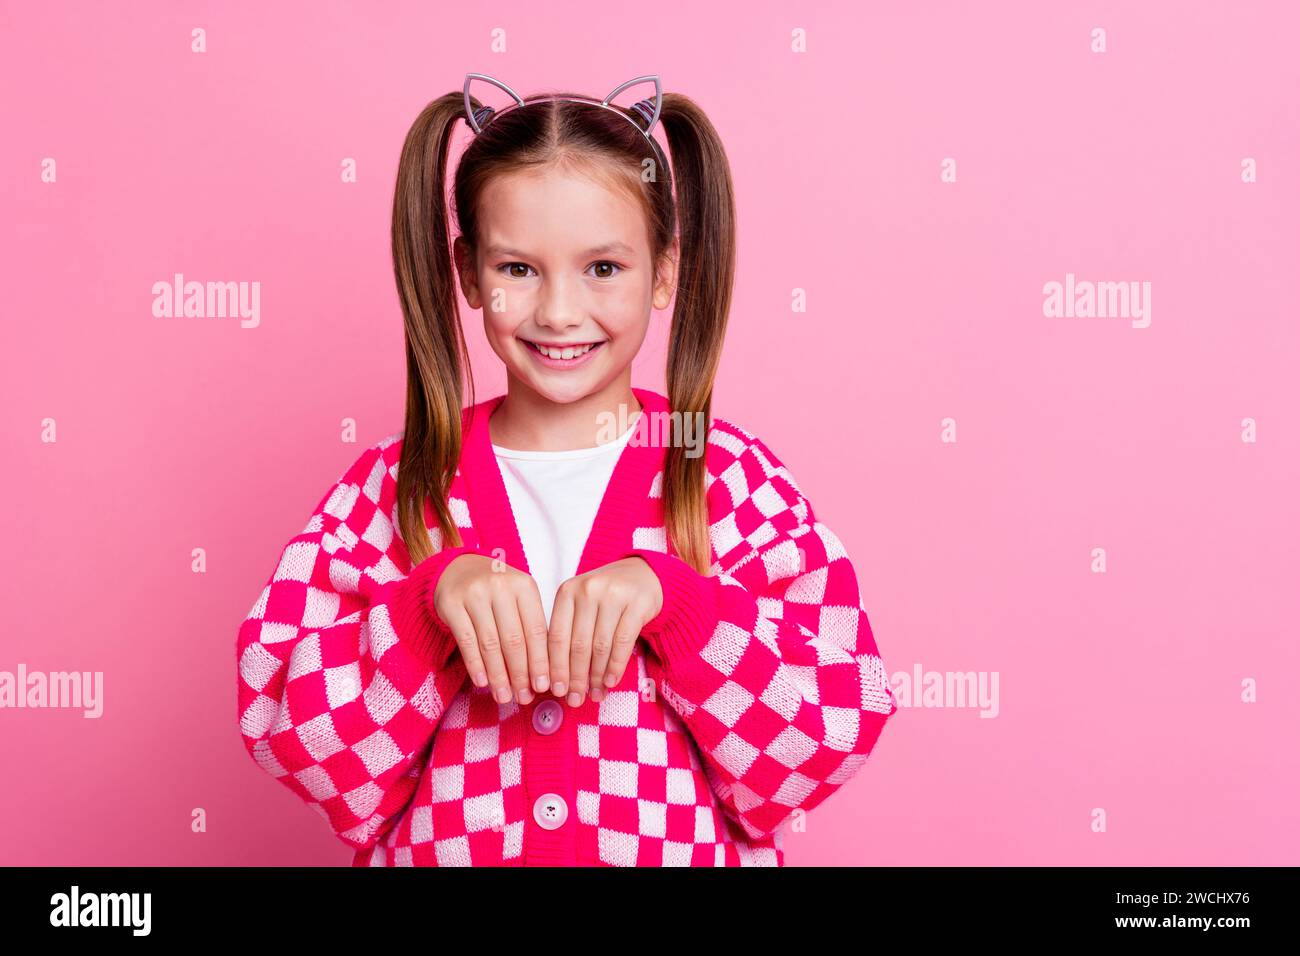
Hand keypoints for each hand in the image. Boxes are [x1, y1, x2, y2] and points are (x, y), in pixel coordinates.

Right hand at [431, 553, 550, 705]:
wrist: (458, 570)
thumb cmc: (497, 592)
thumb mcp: (519, 599)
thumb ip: (530, 629)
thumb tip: (542, 674)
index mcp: (525, 585)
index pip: (536, 630)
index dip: (541, 661)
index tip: (544, 686)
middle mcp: (500, 586)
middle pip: (514, 639)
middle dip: (520, 673)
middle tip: (524, 698)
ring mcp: (474, 593)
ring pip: (490, 643)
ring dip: (498, 675)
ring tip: (504, 697)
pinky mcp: (451, 604)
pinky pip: (466, 641)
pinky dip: (475, 665)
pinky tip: (482, 683)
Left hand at [546, 556, 662, 707]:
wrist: (642, 575)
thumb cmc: (605, 597)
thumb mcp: (581, 606)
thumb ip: (569, 633)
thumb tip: (558, 679)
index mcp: (567, 591)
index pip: (557, 637)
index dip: (556, 667)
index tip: (556, 691)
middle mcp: (588, 590)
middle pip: (578, 644)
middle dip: (576, 678)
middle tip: (575, 700)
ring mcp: (613, 595)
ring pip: (601, 646)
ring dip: (596, 676)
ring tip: (595, 695)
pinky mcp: (637, 603)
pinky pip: (624, 642)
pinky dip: (616, 666)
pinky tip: (611, 681)